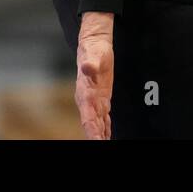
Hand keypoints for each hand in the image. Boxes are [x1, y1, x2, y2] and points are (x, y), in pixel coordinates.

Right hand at [75, 12, 114, 139]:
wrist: (93, 44)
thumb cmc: (94, 50)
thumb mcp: (94, 55)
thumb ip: (91, 64)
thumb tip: (87, 67)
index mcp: (85, 93)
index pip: (88, 118)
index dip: (92, 131)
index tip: (97, 141)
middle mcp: (88, 100)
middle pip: (92, 125)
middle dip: (96, 137)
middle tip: (103, 147)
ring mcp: (94, 100)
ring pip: (97, 123)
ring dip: (101, 135)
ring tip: (106, 145)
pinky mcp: (102, 98)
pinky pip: (103, 117)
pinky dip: (105, 128)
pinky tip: (108, 136)